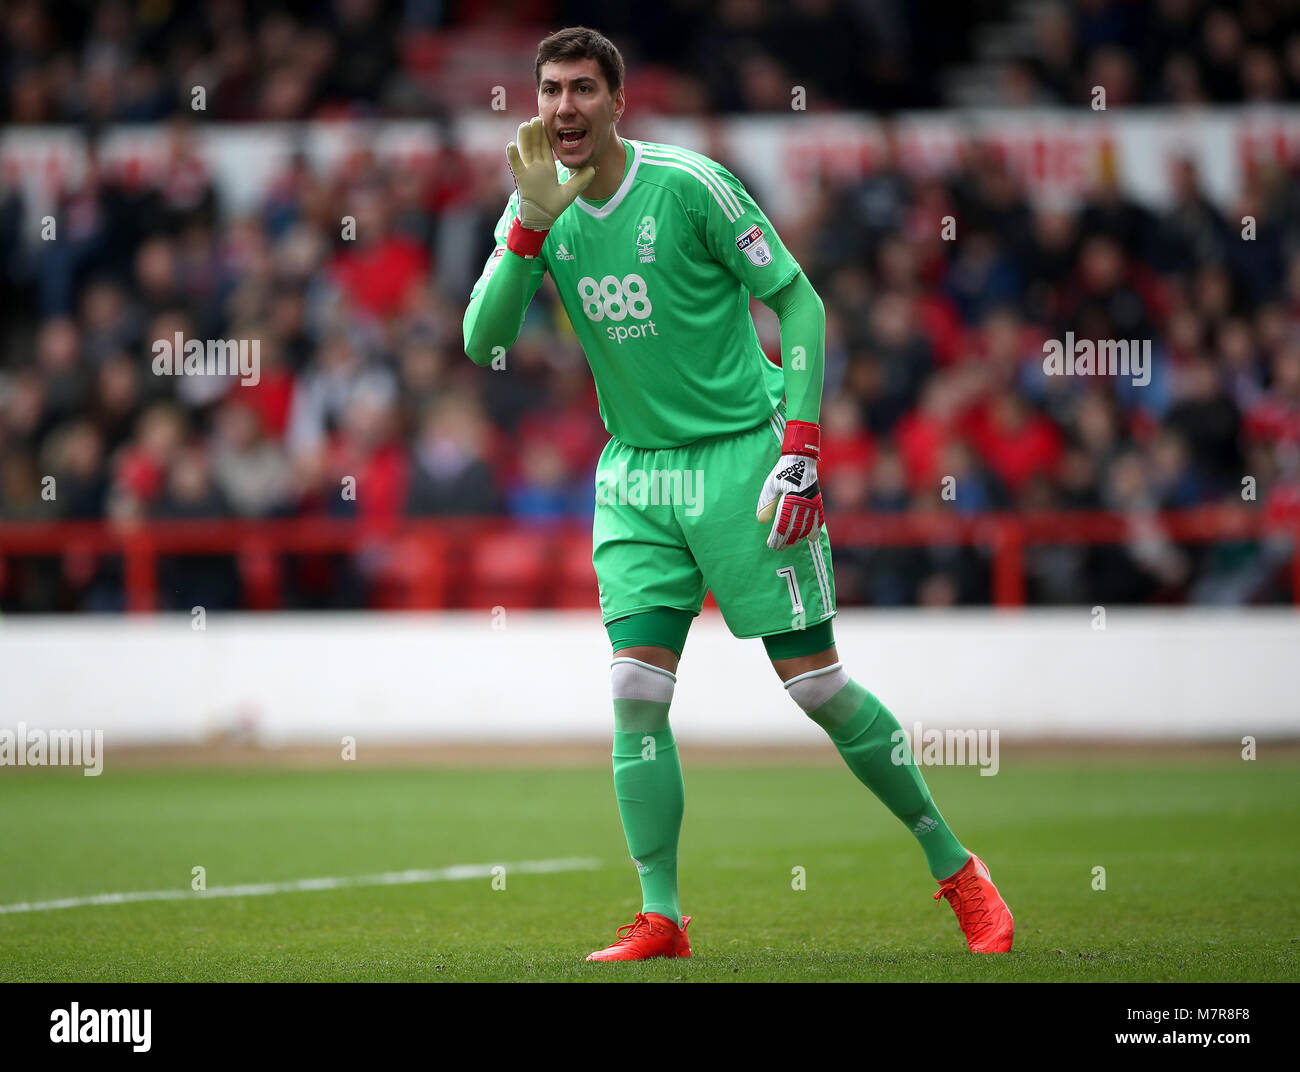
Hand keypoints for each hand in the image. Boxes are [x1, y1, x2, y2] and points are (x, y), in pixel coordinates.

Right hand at [506, 117, 595, 232]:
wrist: (541, 219)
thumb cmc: (553, 206)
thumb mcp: (570, 192)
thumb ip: (581, 180)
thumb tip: (594, 169)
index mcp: (547, 167)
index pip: (546, 148)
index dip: (546, 135)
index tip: (547, 122)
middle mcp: (536, 167)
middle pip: (535, 145)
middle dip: (536, 132)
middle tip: (537, 117)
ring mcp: (528, 172)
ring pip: (525, 151)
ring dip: (524, 138)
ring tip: (525, 125)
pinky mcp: (522, 179)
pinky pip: (517, 165)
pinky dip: (513, 156)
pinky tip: (511, 145)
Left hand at [756, 420, 823, 549]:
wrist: (801, 459)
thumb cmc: (782, 471)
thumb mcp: (770, 486)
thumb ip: (766, 503)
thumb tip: (761, 521)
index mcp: (790, 500)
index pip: (782, 525)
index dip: (776, 537)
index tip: (771, 544)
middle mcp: (803, 504)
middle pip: (794, 529)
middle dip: (786, 541)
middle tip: (778, 548)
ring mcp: (812, 503)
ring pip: (806, 527)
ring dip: (798, 538)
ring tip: (790, 545)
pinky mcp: (817, 501)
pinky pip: (818, 519)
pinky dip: (815, 530)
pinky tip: (811, 539)